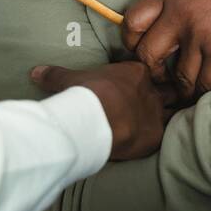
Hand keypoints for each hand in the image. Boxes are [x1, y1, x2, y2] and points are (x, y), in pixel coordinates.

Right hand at [31, 61, 176, 159]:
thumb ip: (56, 75)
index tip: (139, 83)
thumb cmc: (84, 94)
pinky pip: (168, 133)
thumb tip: (36, 71)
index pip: (147, 71)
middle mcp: (151, 91)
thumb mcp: (69, 80)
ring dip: (170, 113)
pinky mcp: (157, 135)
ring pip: (174, 109)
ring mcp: (156, 112)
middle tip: (160, 100)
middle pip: (167, 88)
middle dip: (166, 93)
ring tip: (166, 119)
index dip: (145, 77)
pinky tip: (166, 139)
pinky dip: (167, 135)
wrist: (95, 119)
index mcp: (135, 73)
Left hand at [121, 0, 210, 100]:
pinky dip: (206, 90)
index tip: (141, 51)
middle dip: (153, 72)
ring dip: (183, 87)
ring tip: (188, 89)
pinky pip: (203, 83)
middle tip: (162, 77)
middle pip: (147, 54)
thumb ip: (180, 1)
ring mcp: (201, 34)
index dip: (132, 42)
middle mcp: (182, 13)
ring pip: (177, 75)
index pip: (132, 20)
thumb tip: (159, 25)